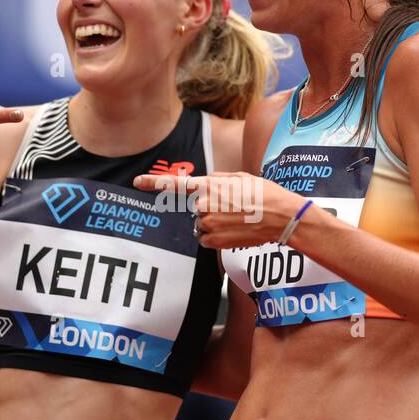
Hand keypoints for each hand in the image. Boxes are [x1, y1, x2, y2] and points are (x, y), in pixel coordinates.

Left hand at [133, 171, 308, 248]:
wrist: (281, 216)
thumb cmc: (264, 194)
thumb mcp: (239, 177)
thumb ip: (217, 180)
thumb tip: (205, 183)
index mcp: (208, 186)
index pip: (175, 185)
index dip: (153, 183)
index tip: (136, 182)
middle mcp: (203, 205)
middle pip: (195, 209)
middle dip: (209, 209)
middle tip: (233, 207)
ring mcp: (208, 225)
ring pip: (201, 225)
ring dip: (213, 223)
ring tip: (236, 219)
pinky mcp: (214, 241)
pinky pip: (205, 240)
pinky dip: (216, 237)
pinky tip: (234, 230)